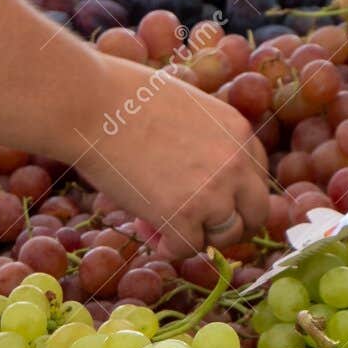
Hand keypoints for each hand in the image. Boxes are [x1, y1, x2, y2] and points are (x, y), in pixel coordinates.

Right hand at [74, 57, 269, 260]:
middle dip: (229, 225)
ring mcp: (213, 192)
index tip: (208, 201)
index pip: (257, 177)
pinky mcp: (183, 217)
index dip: (232, 194)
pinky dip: (169, 247)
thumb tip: (193, 171)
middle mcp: (236, 163)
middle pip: (256, 213)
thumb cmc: (123, 97)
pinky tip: (147, 229)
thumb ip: (203, 138)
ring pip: (226, 236)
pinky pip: (189, 249)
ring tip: (163, 224)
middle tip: (200, 228)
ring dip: (197, 237)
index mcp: (239, 130)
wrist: (91, 106)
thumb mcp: (185, 106)